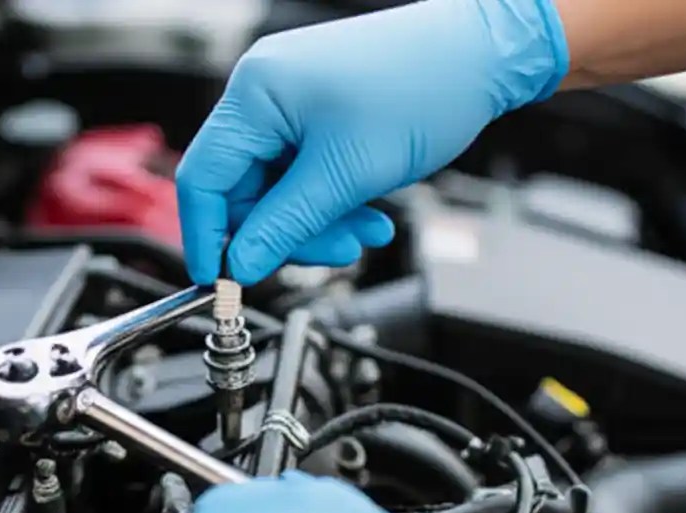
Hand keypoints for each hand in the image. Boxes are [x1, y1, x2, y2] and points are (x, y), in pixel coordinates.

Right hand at [176, 0, 569, 285]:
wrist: (482, 56)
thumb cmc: (422, 87)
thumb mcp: (346, 174)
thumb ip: (286, 224)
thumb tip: (242, 265)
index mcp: (255, 94)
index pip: (203, 179)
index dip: (208, 237)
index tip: (221, 282)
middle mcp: (265, 95)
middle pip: (245, 192)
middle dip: (287, 232)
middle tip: (331, 252)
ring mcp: (292, 106)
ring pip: (280, 192)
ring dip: (318, 224)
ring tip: (364, 229)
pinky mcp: (319, 119)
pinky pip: (306, 177)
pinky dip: (333, 204)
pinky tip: (368, 213)